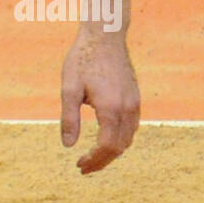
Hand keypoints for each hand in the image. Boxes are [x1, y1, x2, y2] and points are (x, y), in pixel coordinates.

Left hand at [61, 29, 139, 173]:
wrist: (105, 35)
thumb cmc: (83, 59)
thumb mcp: (69, 87)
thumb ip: (69, 118)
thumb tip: (67, 145)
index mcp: (111, 108)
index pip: (107, 146)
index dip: (94, 160)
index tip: (79, 166)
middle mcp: (128, 108)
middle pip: (119, 147)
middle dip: (102, 161)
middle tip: (84, 167)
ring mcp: (135, 103)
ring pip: (128, 138)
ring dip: (112, 152)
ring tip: (94, 157)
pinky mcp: (136, 97)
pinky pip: (132, 126)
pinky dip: (120, 139)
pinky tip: (107, 138)